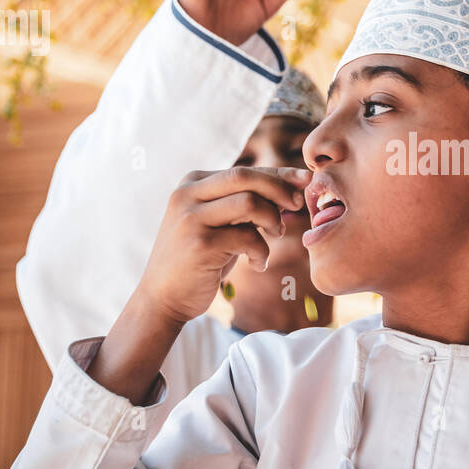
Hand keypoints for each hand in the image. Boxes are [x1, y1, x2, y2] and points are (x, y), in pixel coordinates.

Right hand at [135, 166, 312, 327]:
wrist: (163, 297)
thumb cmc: (200, 258)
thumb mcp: (220, 223)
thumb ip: (245, 203)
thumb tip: (293, 186)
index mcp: (192, 183)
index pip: (244, 171)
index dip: (279, 174)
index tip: (306, 180)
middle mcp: (187, 195)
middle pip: (246, 177)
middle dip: (279, 188)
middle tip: (297, 205)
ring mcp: (191, 218)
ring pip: (249, 203)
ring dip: (272, 220)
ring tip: (274, 235)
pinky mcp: (200, 244)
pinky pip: (248, 238)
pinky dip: (262, 251)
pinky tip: (257, 264)